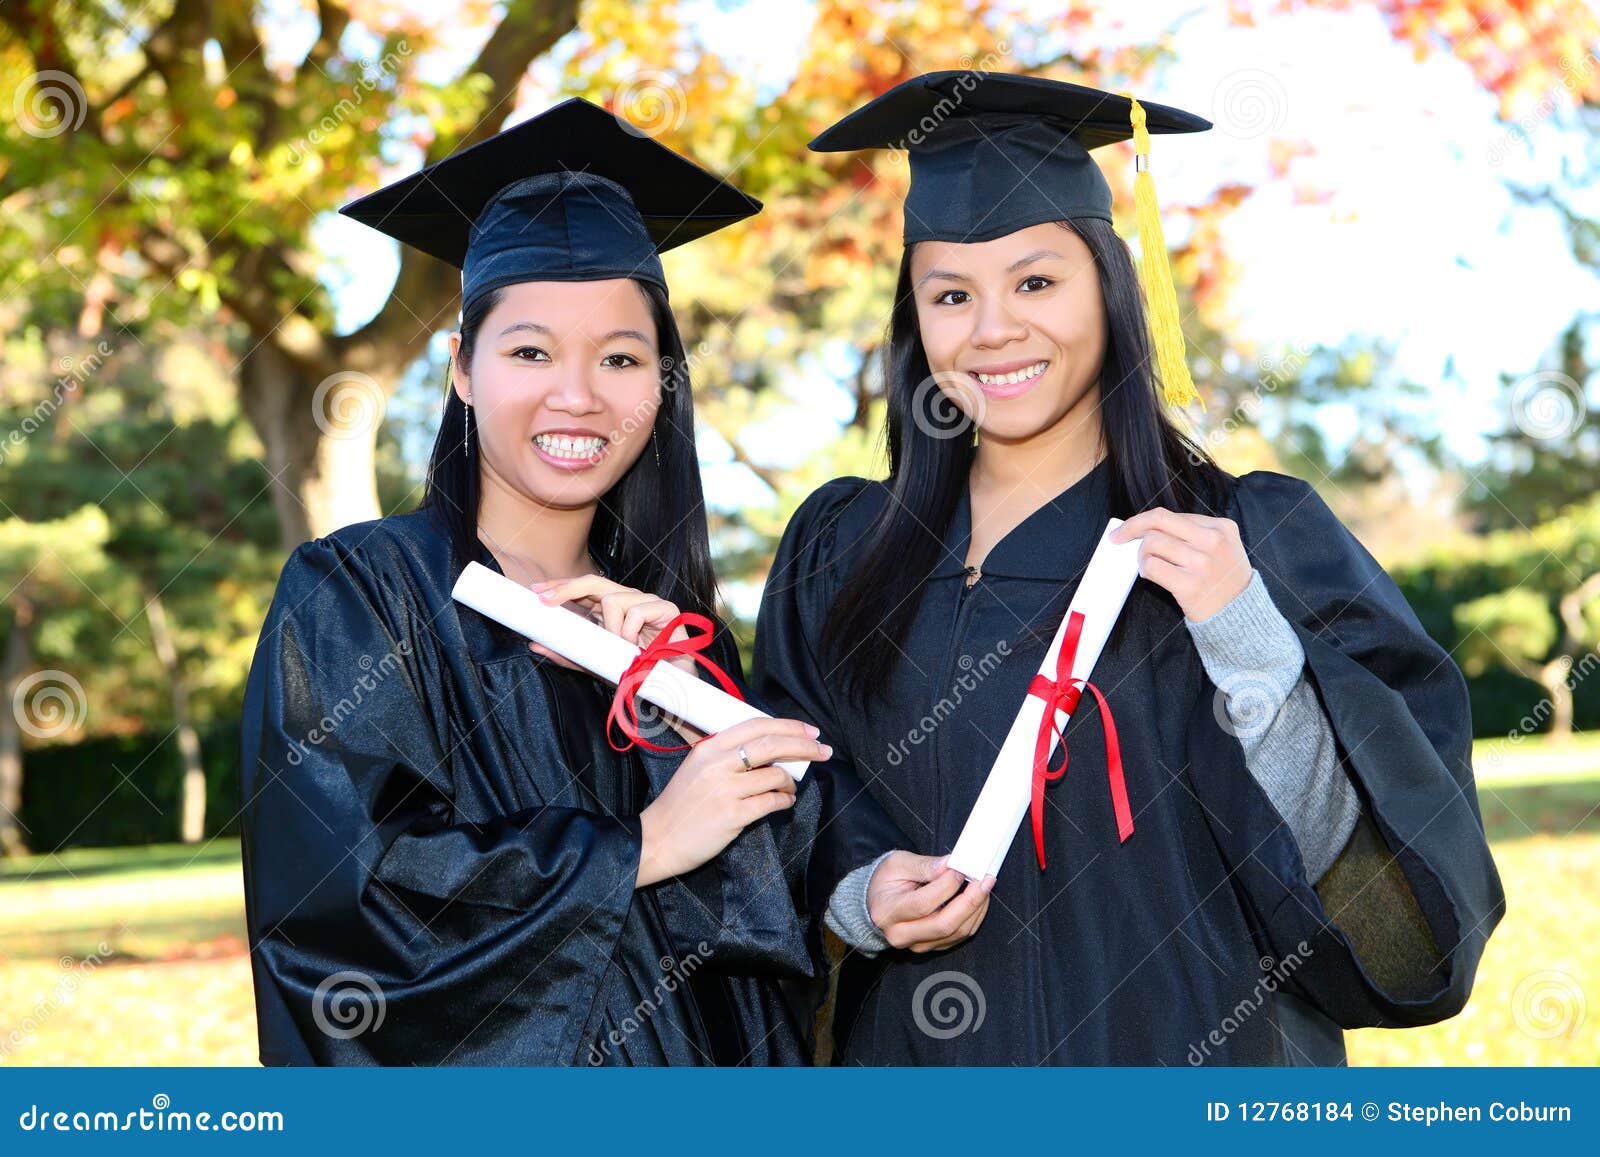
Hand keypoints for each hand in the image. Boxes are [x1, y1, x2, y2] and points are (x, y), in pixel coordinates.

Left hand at [530, 574, 700, 677]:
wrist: (673, 689)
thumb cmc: (636, 674)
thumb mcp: (594, 664)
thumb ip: (568, 655)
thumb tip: (534, 645)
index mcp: (612, 610)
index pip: (584, 589)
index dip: (561, 587)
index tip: (537, 593)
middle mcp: (629, 600)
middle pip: (594, 581)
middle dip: (567, 588)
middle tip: (547, 600)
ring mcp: (648, 602)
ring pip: (614, 599)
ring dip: (610, 627)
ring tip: (620, 648)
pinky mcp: (667, 609)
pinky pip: (636, 611)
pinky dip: (630, 631)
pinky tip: (637, 647)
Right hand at [635, 716, 829, 887]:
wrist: (657, 839)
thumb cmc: (680, 805)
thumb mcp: (697, 768)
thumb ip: (726, 755)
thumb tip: (769, 748)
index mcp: (709, 748)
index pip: (756, 725)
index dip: (789, 725)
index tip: (811, 730)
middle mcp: (718, 764)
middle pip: (772, 744)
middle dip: (805, 745)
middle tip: (824, 750)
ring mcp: (725, 789)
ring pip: (776, 775)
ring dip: (791, 782)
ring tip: (790, 789)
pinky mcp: (732, 815)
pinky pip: (771, 803)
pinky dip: (784, 801)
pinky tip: (783, 803)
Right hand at [866, 851, 994, 952]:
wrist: (876, 901)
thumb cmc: (885, 880)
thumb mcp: (898, 863)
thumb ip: (925, 865)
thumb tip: (951, 865)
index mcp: (888, 911)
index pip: (922, 904)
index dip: (946, 886)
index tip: (961, 868)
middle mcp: (900, 934)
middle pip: (943, 925)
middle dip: (970, 901)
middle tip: (984, 880)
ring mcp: (916, 944)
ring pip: (955, 933)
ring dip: (976, 909)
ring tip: (984, 886)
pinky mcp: (930, 947)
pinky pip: (959, 936)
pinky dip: (973, 917)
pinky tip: (977, 900)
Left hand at [1110, 508, 1251, 621]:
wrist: (1240, 613)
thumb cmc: (1224, 579)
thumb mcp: (1224, 546)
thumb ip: (1194, 533)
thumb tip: (1149, 528)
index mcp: (1221, 527)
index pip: (1171, 515)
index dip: (1145, 520)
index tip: (1129, 527)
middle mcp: (1213, 541)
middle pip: (1159, 521)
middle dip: (1131, 527)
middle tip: (1118, 537)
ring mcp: (1202, 563)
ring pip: (1152, 543)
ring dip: (1141, 555)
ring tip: (1146, 565)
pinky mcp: (1190, 585)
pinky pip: (1152, 567)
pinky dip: (1144, 569)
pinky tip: (1150, 575)